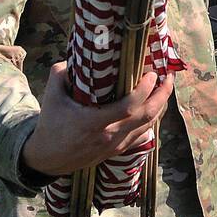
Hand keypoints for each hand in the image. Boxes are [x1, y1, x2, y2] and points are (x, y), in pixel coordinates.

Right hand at [21, 62, 173, 176]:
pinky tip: (154, 107)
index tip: (152, 74)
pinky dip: (151, 120)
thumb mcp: (51, 97)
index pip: (129, 107)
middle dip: (162, 96)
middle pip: (146, 117)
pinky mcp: (117, 150)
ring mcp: (115, 145)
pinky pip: (142, 135)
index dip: (144, 90)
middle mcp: (109, 136)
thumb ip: (59, 74)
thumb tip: (73, 57)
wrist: (48, 159)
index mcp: (93, 122)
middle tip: (168, 77)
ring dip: (160, 106)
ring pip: (148, 126)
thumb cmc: (50, 125)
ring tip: (165, 88)